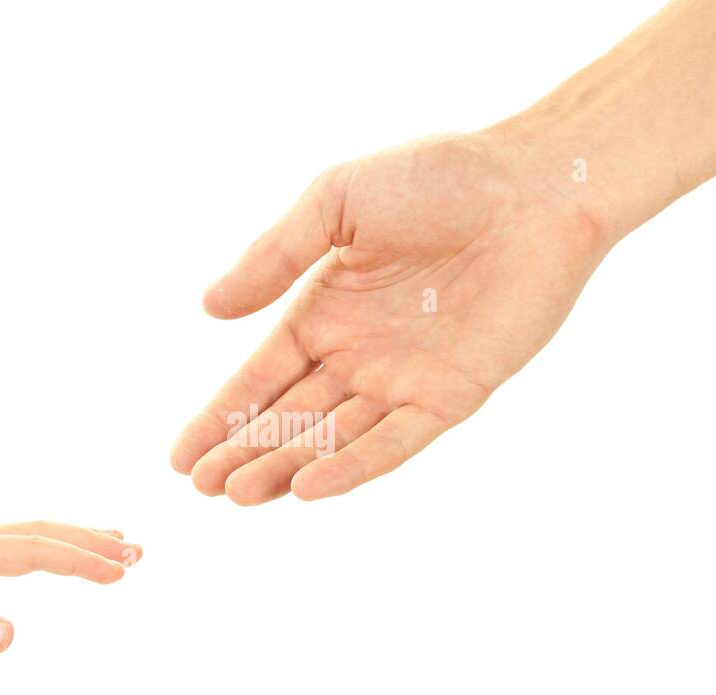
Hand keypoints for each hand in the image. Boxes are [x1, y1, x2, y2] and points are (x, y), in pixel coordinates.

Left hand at [0, 521, 141, 655]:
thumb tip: (13, 637)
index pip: (33, 550)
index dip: (80, 560)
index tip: (123, 572)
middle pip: (40, 533)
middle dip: (90, 542)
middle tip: (139, 554)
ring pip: (27, 537)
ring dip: (72, 541)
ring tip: (116, 547)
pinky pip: (11, 552)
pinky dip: (43, 552)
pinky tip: (46, 562)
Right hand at [171, 129, 611, 503]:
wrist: (534, 187)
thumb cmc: (437, 178)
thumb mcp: (335, 203)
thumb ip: (274, 257)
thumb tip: (208, 308)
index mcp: (326, 309)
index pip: (261, 376)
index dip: (221, 416)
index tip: (181, 456)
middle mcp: (359, 352)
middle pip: (290, 416)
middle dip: (243, 453)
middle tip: (203, 488)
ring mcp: (404, 378)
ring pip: (333, 438)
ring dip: (285, 466)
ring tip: (238, 494)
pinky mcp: (452, 396)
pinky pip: (396, 442)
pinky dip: (353, 466)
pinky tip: (307, 487)